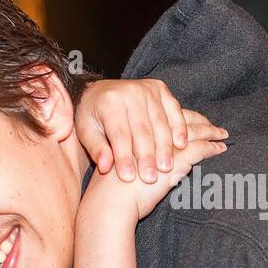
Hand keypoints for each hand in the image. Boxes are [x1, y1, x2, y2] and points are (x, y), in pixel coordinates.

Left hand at [76, 78, 218, 183]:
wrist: (98, 90)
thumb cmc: (91, 115)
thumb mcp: (85, 131)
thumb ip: (96, 148)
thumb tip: (105, 167)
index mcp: (109, 102)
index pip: (119, 135)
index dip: (124, 157)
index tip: (129, 178)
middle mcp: (130, 92)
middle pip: (142, 130)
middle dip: (147, 156)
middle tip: (150, 178)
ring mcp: (147, 89)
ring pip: (160, 122)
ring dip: (165, 147)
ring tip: (166, 168)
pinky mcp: (160, 89)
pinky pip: (173, 110)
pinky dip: (179, 127)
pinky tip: (182, 145)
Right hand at [80, 119, 227, 227]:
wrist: (108, 203)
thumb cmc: (108, 191)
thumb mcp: (118, 167)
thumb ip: (131, 159)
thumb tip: (140, 161)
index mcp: (136, 133)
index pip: (163, 120)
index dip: (179, 119)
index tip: (190, 120)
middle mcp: (151, 135)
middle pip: (180, 122)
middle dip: (199, 122)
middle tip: (212, 125)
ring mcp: (164, 146)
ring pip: (194, 132)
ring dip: (210, 132)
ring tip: (222, 134)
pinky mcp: (176, 160)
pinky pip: (200, 148)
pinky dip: (212, 147)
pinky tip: (220, 147)